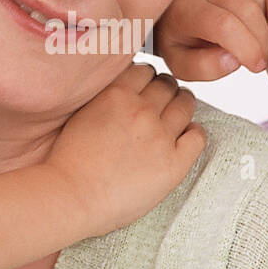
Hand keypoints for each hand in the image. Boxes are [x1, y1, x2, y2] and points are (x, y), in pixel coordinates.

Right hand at [47, 63, 205, 234]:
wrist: (71, 198)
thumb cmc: (70, 162)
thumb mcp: (81, 113)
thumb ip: (104, 96)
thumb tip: (123, 88)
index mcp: (117, 94)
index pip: (146, 70)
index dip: (147, 79)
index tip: (146, 89)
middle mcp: (142, 110)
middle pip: (168, 85)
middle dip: (166, 91)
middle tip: (163, 103)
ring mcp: (160, 136)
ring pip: (186, 105)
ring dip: (182, 107)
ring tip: (177, 116)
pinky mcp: (174, 164)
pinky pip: (197, 137)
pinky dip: (194, 133)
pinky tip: (186, 138)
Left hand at [154, 0, 267, 79]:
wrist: (170, 2)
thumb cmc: (178, 37)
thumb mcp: (181, 63)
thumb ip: (204, 68)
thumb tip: (234, 59)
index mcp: (183, 9)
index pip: (224, 25)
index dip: (248, 48)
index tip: (256, 65)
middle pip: (247, 9)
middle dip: (262, 40)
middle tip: (260, 59)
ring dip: (263, 23)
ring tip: (252, 39)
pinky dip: (261, 4)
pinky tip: (248, 16)